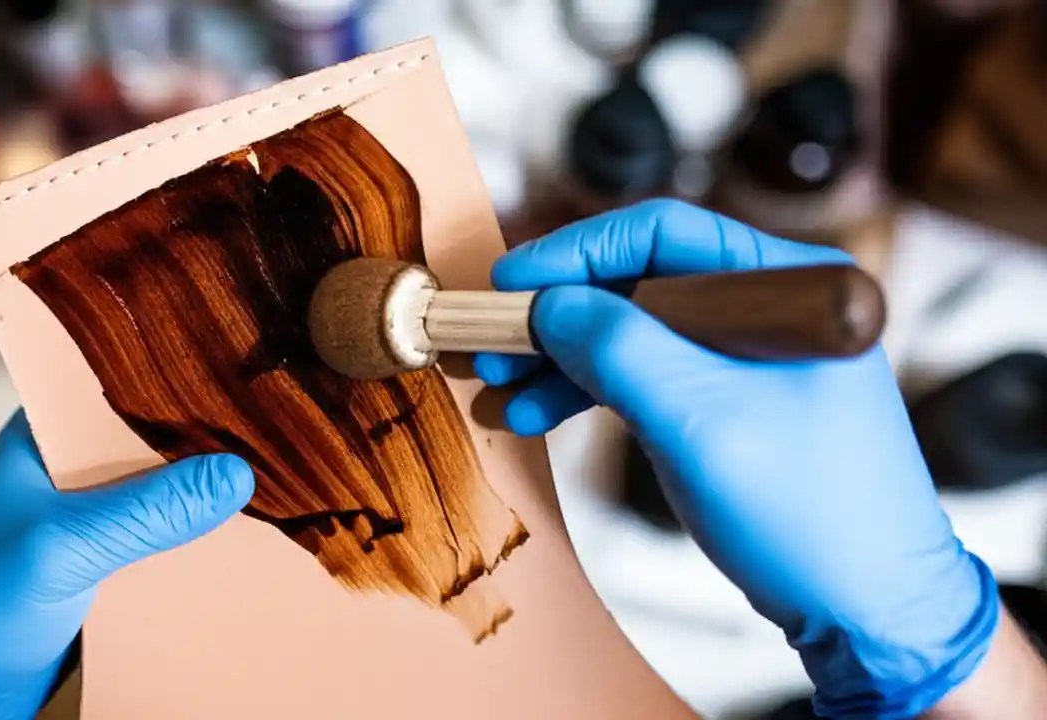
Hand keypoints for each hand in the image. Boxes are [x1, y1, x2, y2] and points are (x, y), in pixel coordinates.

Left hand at [0, 411, 253, 718]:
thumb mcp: (63, 547)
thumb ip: (146, 511)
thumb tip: (238, 474)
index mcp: (47, 433)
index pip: (128, 390)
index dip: (189, 387)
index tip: (256, 388)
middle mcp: (71, 466)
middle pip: (158, 442)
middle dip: (213, 446)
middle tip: (284, 443)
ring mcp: (90, 516)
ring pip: (167, 493)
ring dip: (208, 500)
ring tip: (283, 486)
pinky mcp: (106, 562)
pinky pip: (164, 541)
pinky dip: (196, 544)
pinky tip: (245, 543)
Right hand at [475, 200, 998, 717]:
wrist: (870, 614)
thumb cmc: (813, 518)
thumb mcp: (699, 421)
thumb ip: (618, 348)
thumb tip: (547, 303)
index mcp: (790, 285)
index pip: (663, 235)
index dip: (575, 252)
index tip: (509, 280)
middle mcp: (770, 309)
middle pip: (640, 282)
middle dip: (558, 314)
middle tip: (493, 342)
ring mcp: (749, 357)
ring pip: (633, 333)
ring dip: (562, 360)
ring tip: (501, 390)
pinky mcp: (729, 402)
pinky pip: (646, 377)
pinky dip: (589, 393)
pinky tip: (537, 413)